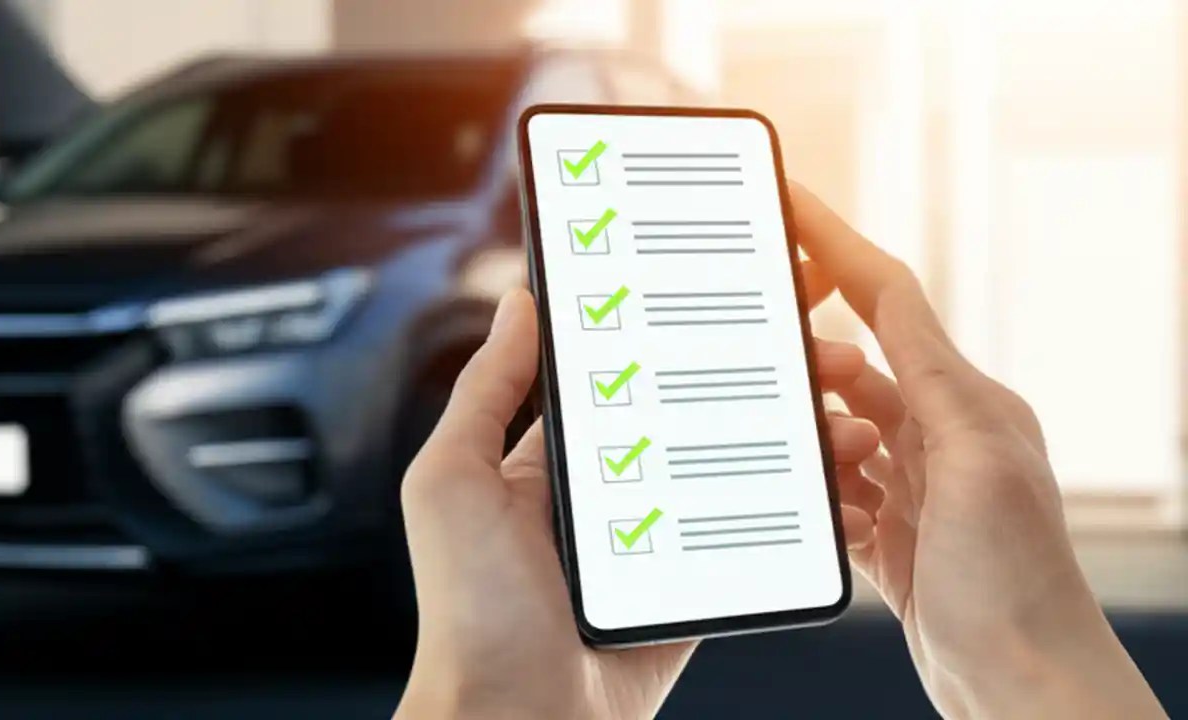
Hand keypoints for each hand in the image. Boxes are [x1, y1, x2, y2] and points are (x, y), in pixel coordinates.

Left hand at [395, 285, 879, 719]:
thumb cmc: (470, 608)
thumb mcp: (454, 481)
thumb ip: (485, 391)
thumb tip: (519, 302)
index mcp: (557, 459)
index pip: (630, 373)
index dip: (685, 333)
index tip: (742, 293)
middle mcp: (614, 490)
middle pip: (703, 415)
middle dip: (770, 380)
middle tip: (827, 353)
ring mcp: (660, 539)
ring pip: (743, 471)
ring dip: (803, 442)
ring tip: (852, 421)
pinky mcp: (694, 587)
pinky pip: (757, 540)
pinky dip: (806, 516)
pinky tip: (845, 492)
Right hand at [788, 184, 1165, 718]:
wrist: (1021, 686)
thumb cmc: (1013, 578)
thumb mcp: (973, 459)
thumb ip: (923, 378)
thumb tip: (874, 308)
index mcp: (966, 400)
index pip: (888, 299)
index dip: (834, 244)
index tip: (784, 201)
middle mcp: (940, 435)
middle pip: (850, 367)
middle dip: (809, 371)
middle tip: (776, 382)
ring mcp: (912, 487)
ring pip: (832, 433)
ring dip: (813, 447)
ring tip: (822, 479)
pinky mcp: (889, 537)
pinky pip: (830, 496)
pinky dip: (818, 502)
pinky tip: (827, 525)